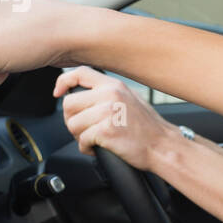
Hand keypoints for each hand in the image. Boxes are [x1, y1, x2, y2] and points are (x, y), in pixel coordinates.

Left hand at [54, 65, 179, 170]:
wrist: (163, 147)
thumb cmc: (149, 128)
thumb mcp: (131, 99)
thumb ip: (108, 93)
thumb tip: (84, 95)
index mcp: (115, 85)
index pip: (80, 74)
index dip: (64, 82)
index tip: (58, 92)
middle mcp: (110, 95)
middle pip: (69, 104)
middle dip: (72, 120)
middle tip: (85, 130)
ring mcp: (108, 112)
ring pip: (73, 124)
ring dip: (80, 136)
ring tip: (95, 140)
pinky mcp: (106, 131)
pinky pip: (82, 140)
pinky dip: (87, 148)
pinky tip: (99, 148)